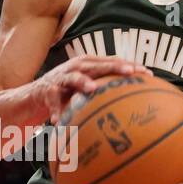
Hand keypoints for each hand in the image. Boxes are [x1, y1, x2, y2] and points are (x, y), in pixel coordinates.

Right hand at [31, 56, 150, 124]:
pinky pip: (53, 101)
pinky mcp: (47, 90)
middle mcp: (76, 67)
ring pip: (73, 78)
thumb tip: (134, 103)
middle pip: (97, 65)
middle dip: (114, 67)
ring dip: (83, 82)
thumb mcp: (88, 88)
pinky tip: (59, 121)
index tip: (147, 73)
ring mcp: (62, 77)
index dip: (130, 65)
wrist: (36, 95)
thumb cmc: (68, 92)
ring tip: (92, 88)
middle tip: (129, 71)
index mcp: (89, 64)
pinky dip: (56, 110)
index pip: (112, 62)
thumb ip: (106, 90)